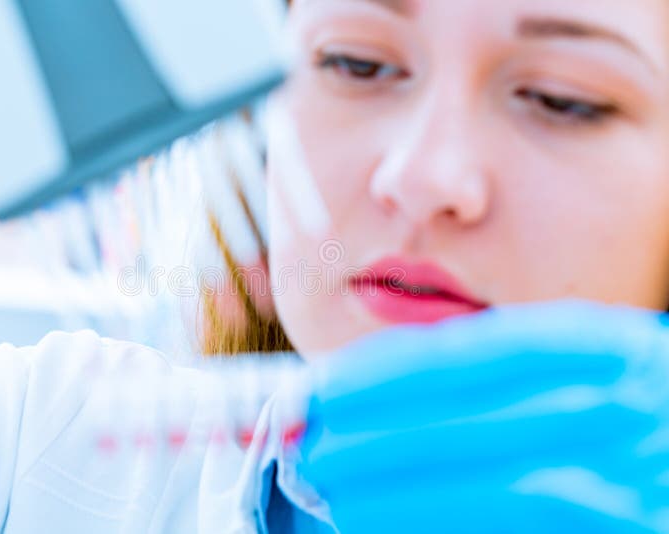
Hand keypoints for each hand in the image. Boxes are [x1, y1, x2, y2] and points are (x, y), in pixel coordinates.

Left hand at [298, 300, 668, 532]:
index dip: (380, 372)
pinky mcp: (629, 530)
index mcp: (600, 345)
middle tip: (294, 438)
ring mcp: (638, 475)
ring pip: (488, 483)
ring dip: (392, 488)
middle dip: (367, 429)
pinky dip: (437, 525)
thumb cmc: (622, 421)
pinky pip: (520, 524)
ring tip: (321, 485)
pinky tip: (375, 524)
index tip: (314, 388)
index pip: (469, 353)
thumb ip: (502, 379)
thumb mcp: (574, 376)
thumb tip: (377, 395)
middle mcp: (621, 402)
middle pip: (467, 415)